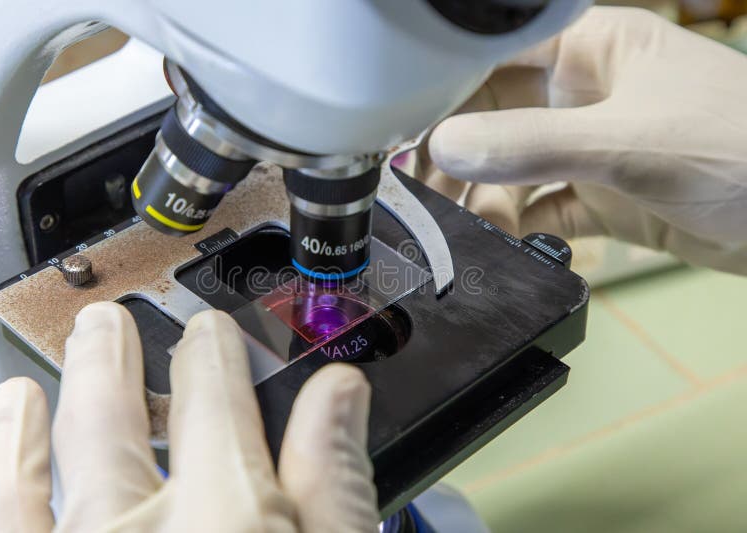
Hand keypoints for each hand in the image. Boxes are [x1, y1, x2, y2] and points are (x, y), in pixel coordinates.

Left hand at [0, 302, 378, 531]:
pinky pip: (0, 524)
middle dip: (111, 361)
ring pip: (30, 476)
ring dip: (33, 420)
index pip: (215, 399)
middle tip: (105, 325)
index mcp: (228, 514)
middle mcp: (137, 532)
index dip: (212, 355)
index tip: (209, 335)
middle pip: (116, 419)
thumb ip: (338, 484)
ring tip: (30, 383)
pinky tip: (0, 438)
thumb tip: (341, 395)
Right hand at [421, 6, 746, 274]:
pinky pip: (543, 209)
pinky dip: (520, 228)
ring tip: (469, 226)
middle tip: (424, 191)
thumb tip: (445, 148)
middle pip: (494, 118)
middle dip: (458, 154)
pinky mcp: (604, 197)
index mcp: (592, 51)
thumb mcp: (630, 141)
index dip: (445, 91)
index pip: (496, 58)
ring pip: (513, 169)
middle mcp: (584, 96)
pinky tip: (507, 242)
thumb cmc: (742, 150)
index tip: (406, 132)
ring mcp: (592, 148)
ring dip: (486, 197)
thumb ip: (535, 145)